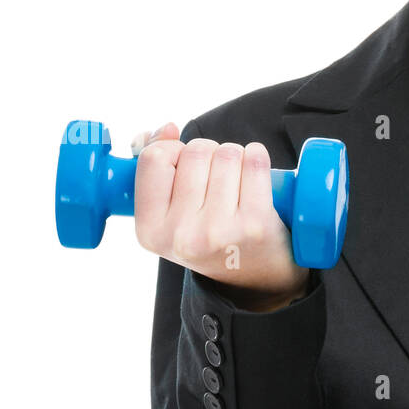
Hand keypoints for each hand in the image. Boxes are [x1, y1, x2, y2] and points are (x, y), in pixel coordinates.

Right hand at [132, 123, 309, 303]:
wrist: (258, 280)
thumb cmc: (212, 237)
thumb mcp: (171, 215)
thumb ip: (155, 168)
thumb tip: (167, 129)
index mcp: (150, 231)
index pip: (154, 159)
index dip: (174, 151)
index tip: (186, 166)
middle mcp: (181, 235)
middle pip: (195, 151)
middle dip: (210, 155)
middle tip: (218, 182)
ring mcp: (219, 231)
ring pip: (227, 153)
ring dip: (236, 158)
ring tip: (238, 185)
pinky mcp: (255, 225)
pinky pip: (254, 162)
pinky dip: (258, 157)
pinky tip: (258, 173)